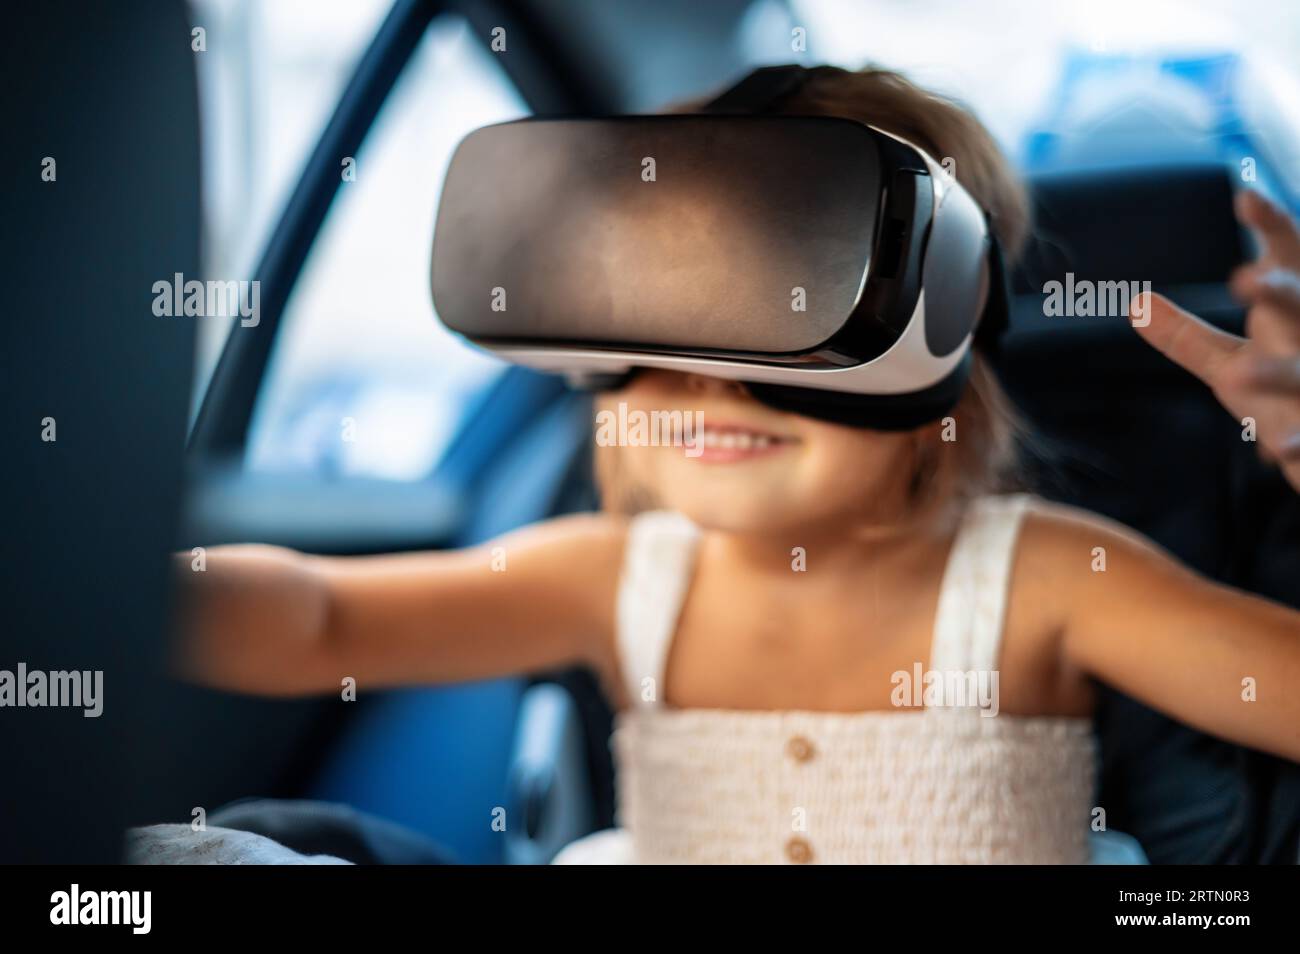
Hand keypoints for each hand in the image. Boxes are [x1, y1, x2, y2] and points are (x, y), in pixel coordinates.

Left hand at [1131, 190, 1299, 492]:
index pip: (1288, 260)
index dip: (1271, 228)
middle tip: (1245, 281)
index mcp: (1294, 315)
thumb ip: (1186, 338)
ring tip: (1241, 375)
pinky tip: (1277, 451)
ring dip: (1277, 371)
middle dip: (1280, 293)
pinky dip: (1297, 443)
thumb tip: (1136, 305)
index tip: (1244, 198)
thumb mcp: (1229, 366)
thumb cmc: (1280, 399)